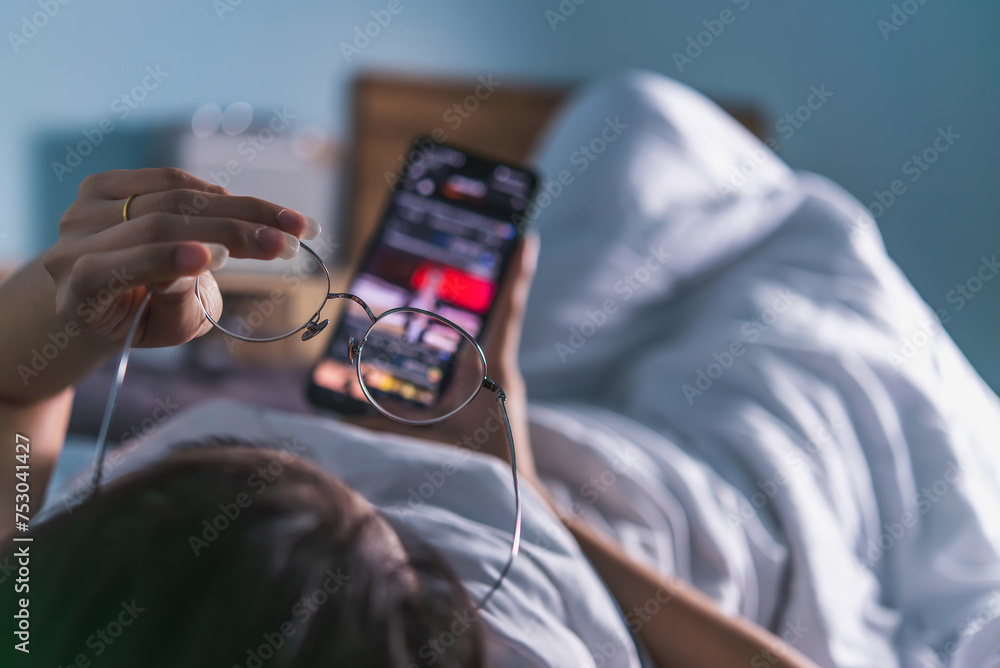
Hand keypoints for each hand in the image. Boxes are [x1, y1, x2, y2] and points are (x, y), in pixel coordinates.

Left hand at [40, 168, 318, 348]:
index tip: (217, 258)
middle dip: (230, 232)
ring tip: (290, 226)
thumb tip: (199, 258)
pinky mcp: (104, 184)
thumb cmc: (145, 320)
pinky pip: (171, 179)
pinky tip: (255, 211)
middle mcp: (70, 244)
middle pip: (156, 225)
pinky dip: (218, 194)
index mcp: (77, 294)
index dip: (164, 261)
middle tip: (288, 244)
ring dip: (240, 208)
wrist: (107, 296)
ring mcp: (83, 208)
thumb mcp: (167, 329)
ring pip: (172, 197)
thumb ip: (176, 303)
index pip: (113, 270)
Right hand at [348, 234, 541, 485]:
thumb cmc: (477, 471)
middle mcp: (502, 370)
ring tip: (476, 273)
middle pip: (499, 313)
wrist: (515, 501)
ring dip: (485, 306)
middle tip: (494, 239)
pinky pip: (484, 358)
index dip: (516, 274)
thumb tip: (335, 414)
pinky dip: (471, 340)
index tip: (527, 236)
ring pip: (492, 333)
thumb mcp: (424, 446)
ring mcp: (503, 383)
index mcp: (494, 370)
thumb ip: (378, 429)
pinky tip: (454, 334)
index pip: (506, 312)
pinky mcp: (496, 396)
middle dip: (498, 278)